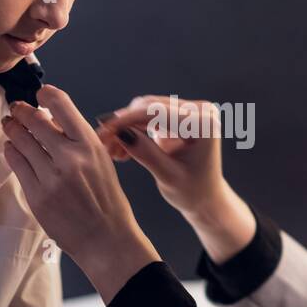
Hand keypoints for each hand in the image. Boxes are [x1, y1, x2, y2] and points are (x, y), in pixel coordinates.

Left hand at [0, 84, 158, 301]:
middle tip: (16, 108)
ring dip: (12, 128)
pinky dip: (11, 151)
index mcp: (91, 145)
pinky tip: (12, 148)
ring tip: (10, 125)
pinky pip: (16, 163)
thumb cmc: (105, 201)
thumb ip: (78, 140)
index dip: (45, 94)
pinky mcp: (37, 195)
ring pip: (20, 140)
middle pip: (34, 120)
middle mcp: (71, 157)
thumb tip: (50, 119)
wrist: (106, 238)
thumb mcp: (101, 161)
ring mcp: (51, 177)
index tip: (39, 95)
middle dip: (21, 110)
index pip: (62, 104)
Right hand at [94, 95, 226, 217]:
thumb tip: (119, 133)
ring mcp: (189, 112)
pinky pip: (149, 118)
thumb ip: (145, 153)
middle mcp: (199, 111)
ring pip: (145, 111)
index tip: (103, 130)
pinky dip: (133, 132)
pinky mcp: (179, 117)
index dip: (127, 120)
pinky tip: (121, 151)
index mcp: (203, 123)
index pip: (157, 112)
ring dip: (125, 129)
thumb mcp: (168, 176)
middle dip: (123, 125)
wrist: (206, 199)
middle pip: (150, 108)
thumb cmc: (193, 192)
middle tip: (101, 142)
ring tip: (110, 151)